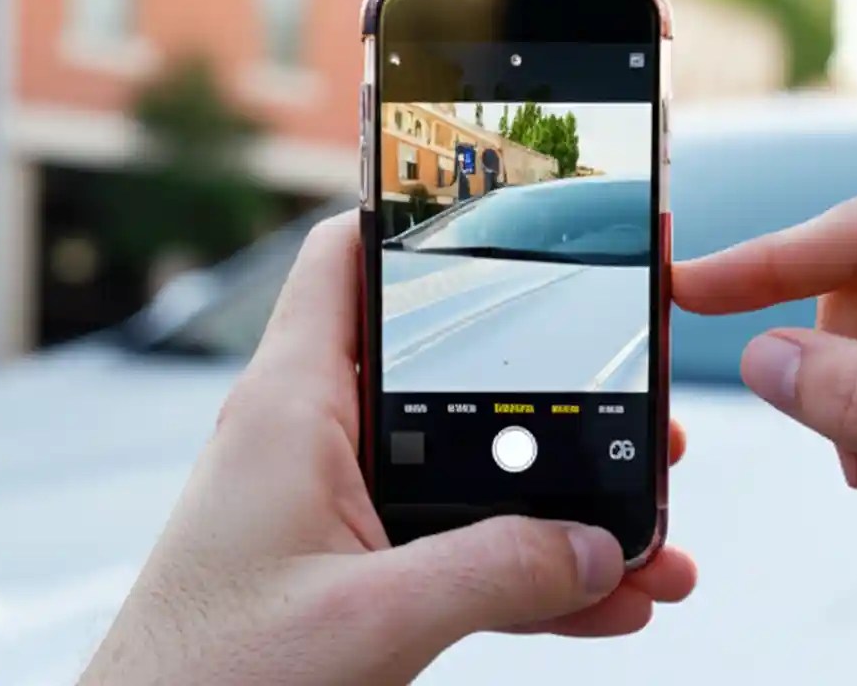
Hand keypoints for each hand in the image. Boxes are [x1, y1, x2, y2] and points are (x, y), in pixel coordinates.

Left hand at [82, 211, 695, 684]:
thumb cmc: (207, 681)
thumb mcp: (370, 618)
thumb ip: (497, 573)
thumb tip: (599, 547)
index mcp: (294, 409)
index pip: (346, 260)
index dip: (419, 221)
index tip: (512, 218)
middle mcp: (316, 442)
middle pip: (451, 376)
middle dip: (553, 401)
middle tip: (635, 416)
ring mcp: (338, 507)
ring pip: (473, 475)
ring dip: (560, 506)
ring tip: (649, 538)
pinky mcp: (353, 568)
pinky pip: (460, 547)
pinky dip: (529, 569)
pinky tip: (602, 600)